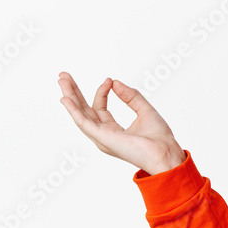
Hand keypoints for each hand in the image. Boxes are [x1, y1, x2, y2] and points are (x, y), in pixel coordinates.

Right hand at [58, 72, 185, 174]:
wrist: (165, 152)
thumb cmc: (159, 138)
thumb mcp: (145, 110)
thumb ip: (131, 96)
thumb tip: (115, 82)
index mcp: (113, 130)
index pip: (100, 108)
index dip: (102, 92)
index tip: (109, 80)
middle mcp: (104, 135)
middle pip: (84, 111)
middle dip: (74, 93)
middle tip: (64, 75)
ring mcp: (102, 137)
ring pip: (80, 114)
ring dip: (70, 97)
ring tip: (62, 80)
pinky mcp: (103, 138)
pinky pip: (83, 122)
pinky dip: (73, 110)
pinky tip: (66, 98)